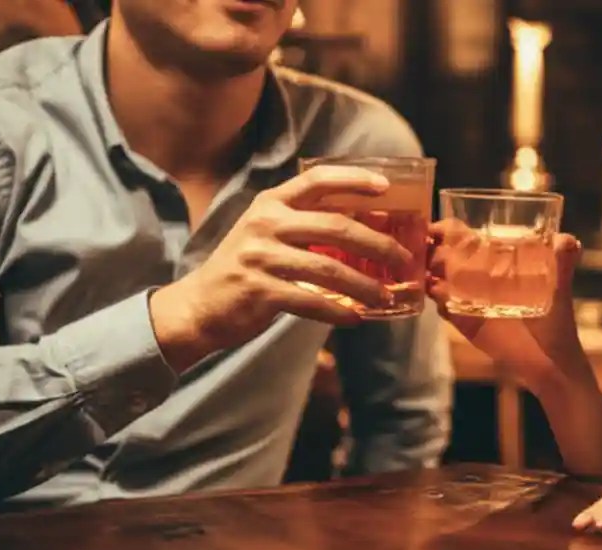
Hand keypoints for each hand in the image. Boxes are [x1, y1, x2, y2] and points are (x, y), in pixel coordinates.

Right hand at [150, 166, 412, 371]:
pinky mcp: (260, 291)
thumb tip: (366, 228)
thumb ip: (305, 224)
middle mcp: (266, 224)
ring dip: (364, 285)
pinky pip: (311, 301)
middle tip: (402, 259)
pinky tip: (357, 319)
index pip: (317, 180)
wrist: (199, 306)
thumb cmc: (245, 269)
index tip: (387, 188)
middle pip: (335, 227)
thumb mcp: (267, 233)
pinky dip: (338, 312)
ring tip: (385, 296)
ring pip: (329, 269)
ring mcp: (261, 257)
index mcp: (271, 203)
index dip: (354, 180)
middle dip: (377, 244)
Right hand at [426, 222, 588, 395]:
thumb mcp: (559, 286)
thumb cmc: (555, 322)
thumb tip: (567, 238)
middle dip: (432, 252)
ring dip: (428, 275)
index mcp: (498, 261)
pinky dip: (438, 301)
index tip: (436, 229)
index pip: (466, 237)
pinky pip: (443, 306)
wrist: (550, 363)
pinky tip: (439, 299)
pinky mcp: (464, 321)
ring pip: (438, 280)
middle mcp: (480, 276)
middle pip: (445, 256)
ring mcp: (469, 300)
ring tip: (428, 276)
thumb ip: (563, 261)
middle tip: (427, 255)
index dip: (447, 230)